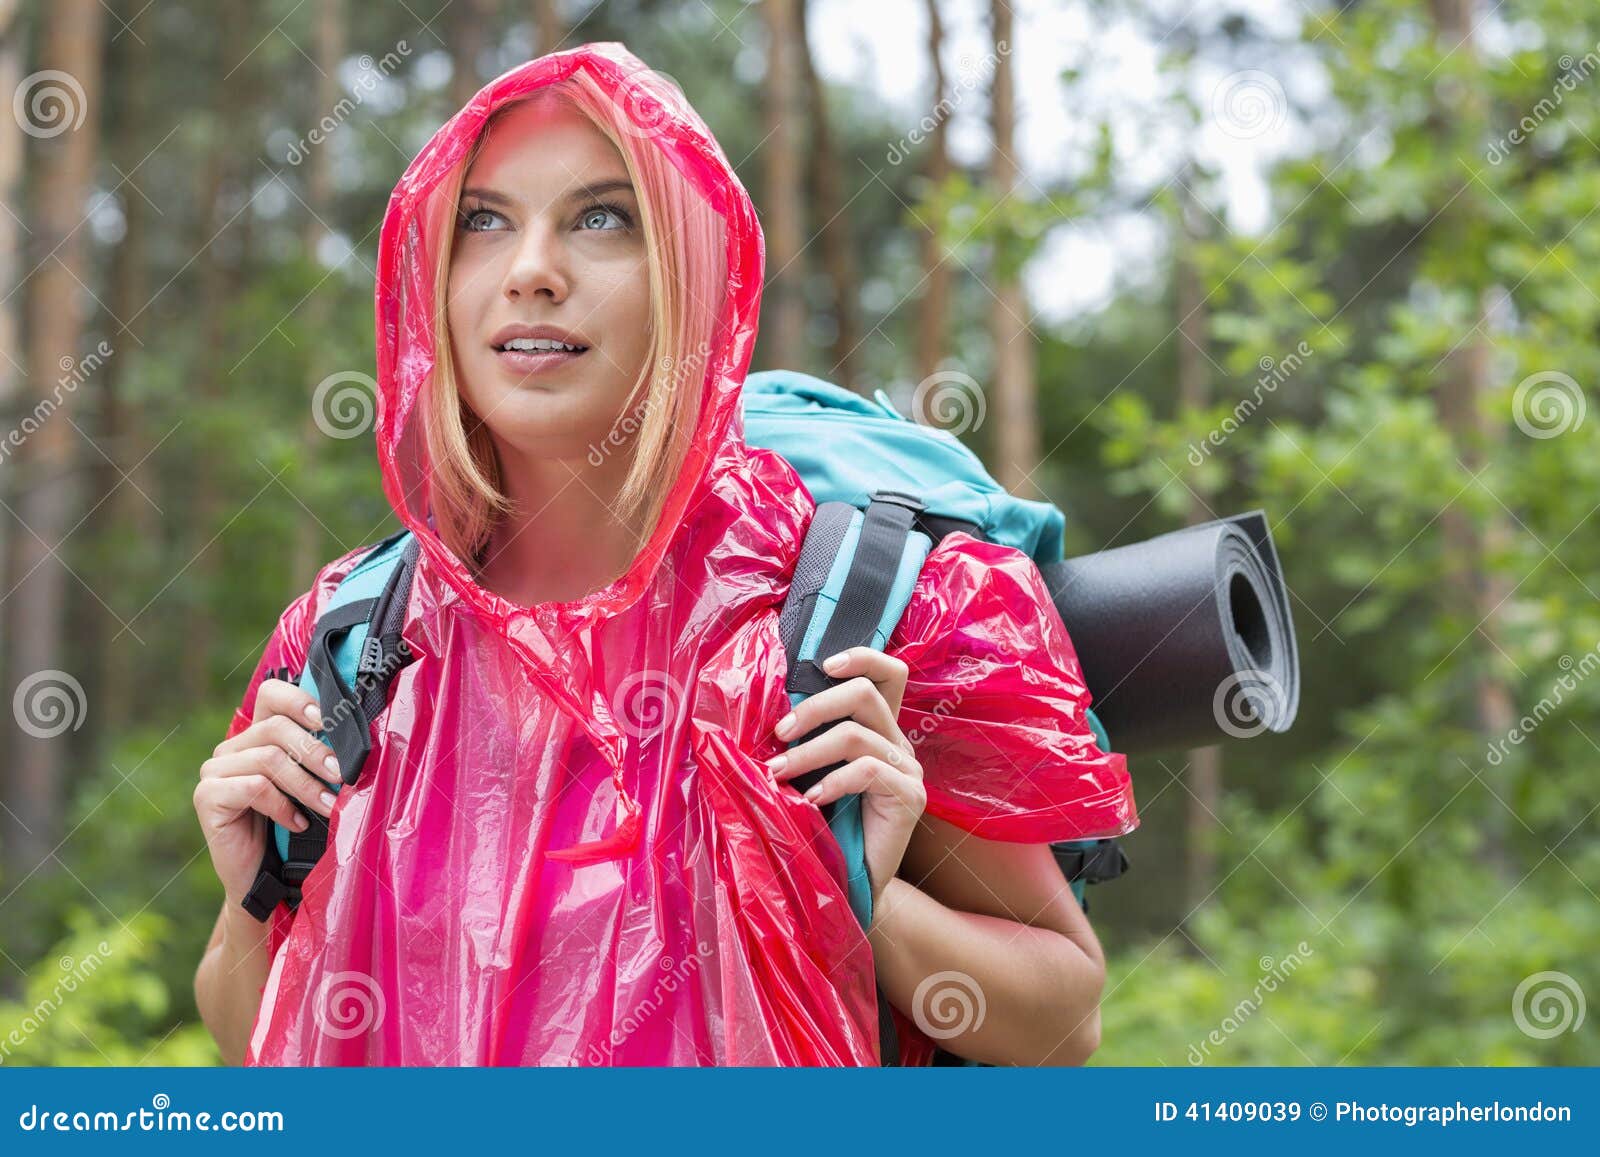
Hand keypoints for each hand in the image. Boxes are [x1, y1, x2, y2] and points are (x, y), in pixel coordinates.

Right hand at [194, 678, 342, 906]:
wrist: (266, 877)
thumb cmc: (293, 826)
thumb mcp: (309, 783)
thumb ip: (318, 755)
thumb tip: (352, 734)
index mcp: (256, 735)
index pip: (271, 695)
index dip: (300, 700)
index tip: (330, 720)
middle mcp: (231, 748)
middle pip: (276, 728)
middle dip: (316, 751)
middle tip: (343, 774)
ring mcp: (215, 771)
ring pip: (270, 759)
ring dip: (307, 784)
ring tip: (329, 805)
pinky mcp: (207, 797)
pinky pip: (254, 787)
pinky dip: (283, 805)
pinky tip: (297, 822)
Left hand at [766, 646, 927, 914]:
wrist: (848, 883)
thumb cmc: (823, 826)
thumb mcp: (810, 771)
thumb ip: (805, 739)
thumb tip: (766, 712)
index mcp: (878, 728)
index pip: (889, 673)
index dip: (861, 657)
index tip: (822, 664)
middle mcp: (897, 742)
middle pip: (865, 693)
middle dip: (815, 706)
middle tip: (779, 732)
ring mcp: (908, 769)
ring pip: (857, 734)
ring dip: (809, 750)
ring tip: (777, 771)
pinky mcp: (910, 797)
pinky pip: (868, 771)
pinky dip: (833, 781)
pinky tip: (811, 797)